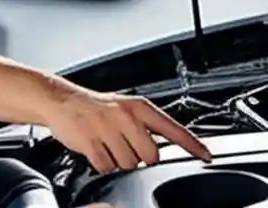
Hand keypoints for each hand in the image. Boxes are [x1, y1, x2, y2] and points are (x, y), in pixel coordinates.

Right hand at [38, 80, 211, 173]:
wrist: (62, 101)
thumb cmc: (96, 108)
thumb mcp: (126, 109)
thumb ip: (146, 126)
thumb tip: (164, 146)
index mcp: (139, 107)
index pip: (173, 128)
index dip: (192, 144)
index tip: (206, 155)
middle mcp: (126, 116)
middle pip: (151, 155)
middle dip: (141, 158)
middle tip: (126, 146)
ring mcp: (108, 128)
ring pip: (129, 164)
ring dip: (119, 161)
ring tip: (108, 144)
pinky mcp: (90, 140)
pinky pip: (106, 167)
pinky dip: (102, 164)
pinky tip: (97, 149)